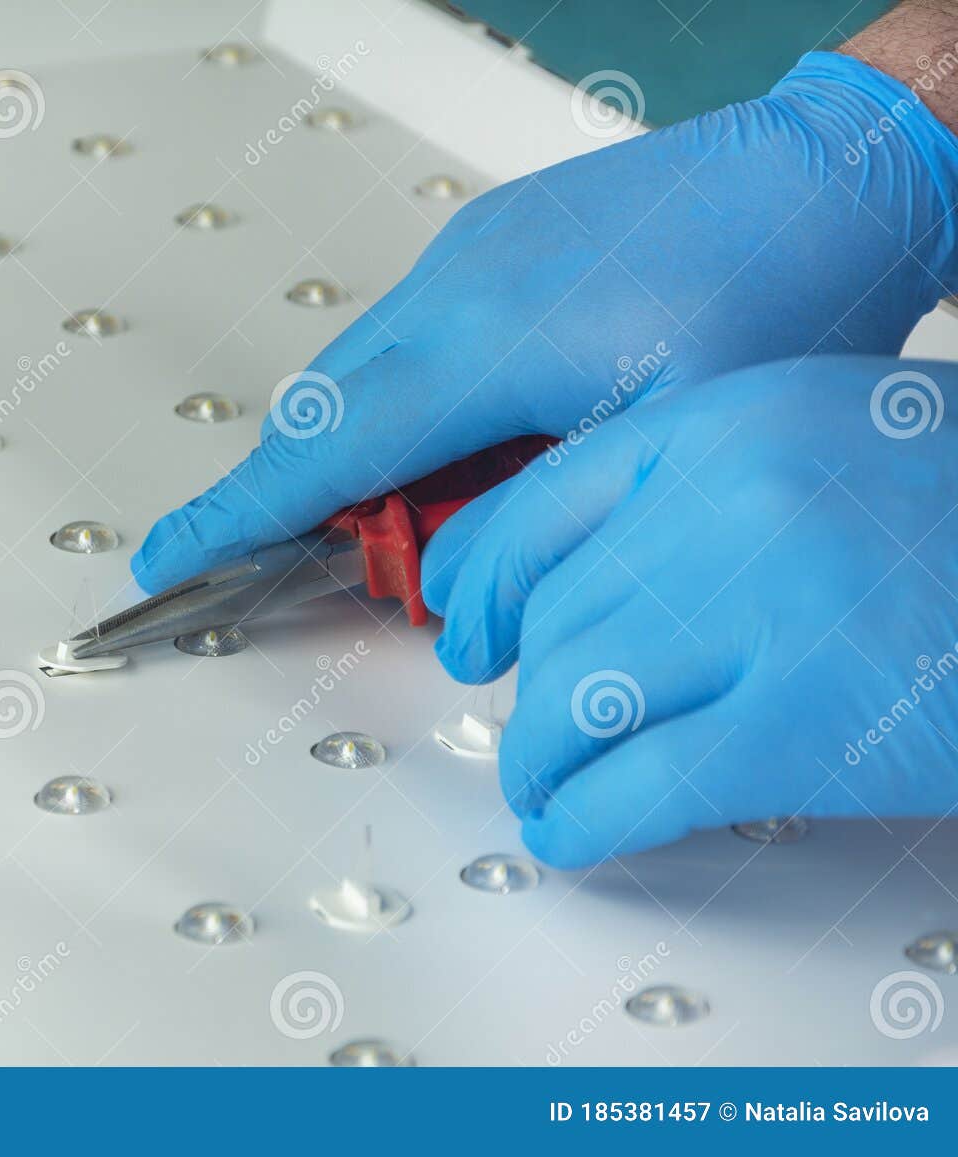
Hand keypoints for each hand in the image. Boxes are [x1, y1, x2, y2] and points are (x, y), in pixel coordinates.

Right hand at [133, 51, 957, 593]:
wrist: (836, 169)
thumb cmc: (783, 288)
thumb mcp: (657, 452)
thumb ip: (529, 522)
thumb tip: (451, 577)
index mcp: (486, 341)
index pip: (323, 451)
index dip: (235, 516)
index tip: (167, 559)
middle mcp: (453, 285)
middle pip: (323, 415)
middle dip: (315, 504)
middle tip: (384, 564)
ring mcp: (465, 254)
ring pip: (362, 376)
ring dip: (377, 456)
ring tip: (465, 504)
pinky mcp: (488, 242)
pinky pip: (407, 336)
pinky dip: (414, 405)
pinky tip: (491, 436)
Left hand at [422, 355, 957, 867]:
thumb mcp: (825, 437)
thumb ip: (700, 487)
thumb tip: (571, 581)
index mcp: (727, 418)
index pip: (538, 506)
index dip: (485, 588)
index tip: (473, 634)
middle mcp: (729, 500)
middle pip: (558, 617)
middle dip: (533, 690)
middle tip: (540, 728)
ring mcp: (764, 609)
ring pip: (574, 701)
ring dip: (543, 763)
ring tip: (551, 788)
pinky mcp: (806, 726)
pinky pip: (635, 787)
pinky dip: (583, 823)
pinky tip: (577, 833)